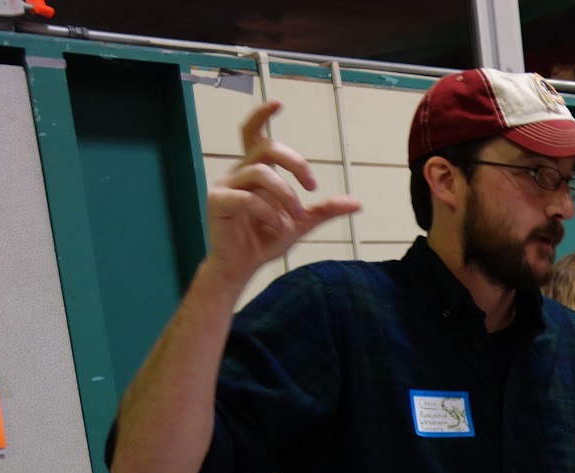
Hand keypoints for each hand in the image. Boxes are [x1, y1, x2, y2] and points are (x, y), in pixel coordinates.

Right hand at [203, 101, 361, 285]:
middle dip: (294, 162)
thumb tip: (357, 203)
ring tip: (294, 218)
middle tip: (312, 186)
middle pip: (266, 149)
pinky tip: (277, 226)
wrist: (241, 267)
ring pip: (260, 173)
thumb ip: (325, 210)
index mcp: (255, 172)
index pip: (254, 135)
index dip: (262, 115)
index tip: (279, 103)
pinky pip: (247, 198)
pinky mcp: (217, 203)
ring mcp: (225, 186)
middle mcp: (239, 173)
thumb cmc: (265, 240)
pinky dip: (268, 213)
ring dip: (285, 195)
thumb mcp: (301, 224)